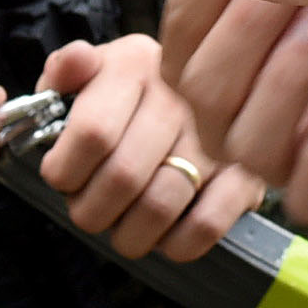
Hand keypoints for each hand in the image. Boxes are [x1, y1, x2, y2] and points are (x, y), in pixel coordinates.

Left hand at [33, 32, 263, 261]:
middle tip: (89, 210)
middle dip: (90, 210)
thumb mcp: (89, 72)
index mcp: (134, 66)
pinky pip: (205, 225)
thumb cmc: (129, 96)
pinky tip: (163, 234)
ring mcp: (218, 138)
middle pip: (123, 177)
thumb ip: (64, 70)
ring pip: (160, 207)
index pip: (92, 133)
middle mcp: (179, 97)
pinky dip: (175, 244)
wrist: (205, 97)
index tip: (62, 178)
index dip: (65, 171)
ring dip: (128, 235)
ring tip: (122, 226)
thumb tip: (72, 63)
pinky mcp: (245, 177)